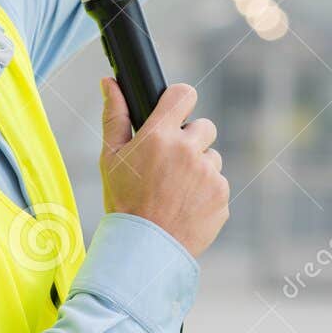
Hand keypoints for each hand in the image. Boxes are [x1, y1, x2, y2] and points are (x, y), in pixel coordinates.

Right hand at [100, 79, 229, 258]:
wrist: (144, 249)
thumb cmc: (123, 202)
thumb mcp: (110, 158)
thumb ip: (114, 116)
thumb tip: (109, 83)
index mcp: (159, 136)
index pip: (184, 94)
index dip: (180, 101)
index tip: (175, 112)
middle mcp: (188, 150)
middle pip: (204, 126)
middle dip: (191, 140)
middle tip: (170, 164)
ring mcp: (208, 174)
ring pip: (211, 157)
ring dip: (199, 168)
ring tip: (175, 190)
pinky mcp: (222, 195)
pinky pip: (218, 183)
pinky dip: (206, 192)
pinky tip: (185, 205)